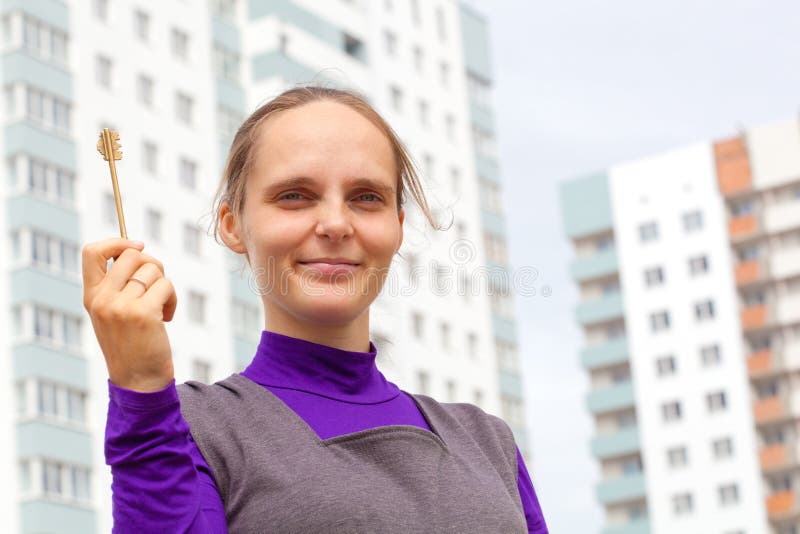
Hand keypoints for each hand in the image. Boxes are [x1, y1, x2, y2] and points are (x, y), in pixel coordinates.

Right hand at [82, 238, 177, 391]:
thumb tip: (137, 250)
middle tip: (156, 287)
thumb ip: (117, 286)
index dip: (117, 242)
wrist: (138, 381)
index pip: (91, 252)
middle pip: (133, 254)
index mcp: (91, 296)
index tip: (137, 246)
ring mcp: (121, 306)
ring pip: (153, 269)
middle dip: (153, 265)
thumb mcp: (112, 314)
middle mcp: (102, 298)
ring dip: (164, 285)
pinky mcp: (143, 313)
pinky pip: (166, 285)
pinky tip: (167, 317)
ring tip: (161, 308)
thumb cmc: (132, 345)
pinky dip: (172, 298)